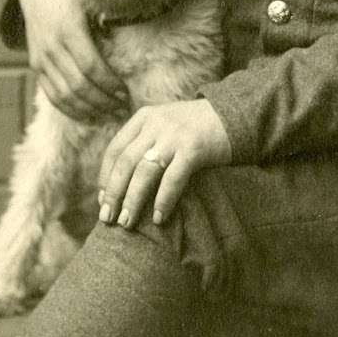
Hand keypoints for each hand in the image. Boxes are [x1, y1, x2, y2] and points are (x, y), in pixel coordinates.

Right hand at [19, 0, 128, 120]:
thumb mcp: (91, 6)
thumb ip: (106, 28)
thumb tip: (129, 56)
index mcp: (69, 30)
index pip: (90, 66)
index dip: (109, 84)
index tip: (126, 92)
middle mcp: (52, 48)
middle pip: (79, 86)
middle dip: (104, 102)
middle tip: (124, 109)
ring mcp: (41, 60)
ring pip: (65, 96)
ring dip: (90, 110)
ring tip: (111, 115)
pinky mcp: (36, 69)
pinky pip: (53, 97)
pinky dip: (72, 110)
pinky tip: (90, 116)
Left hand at [98, 100, 231, 229]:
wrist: (235, 114)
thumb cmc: (197, 128)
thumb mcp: (166, 126)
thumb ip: (145, 142)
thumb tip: (122, 181)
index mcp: (144, 117)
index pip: (115, 149)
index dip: (105, 177)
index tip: (102, 201)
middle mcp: (156, 123)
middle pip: (125, 162)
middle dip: (113, 193)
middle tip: (107, 218)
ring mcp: (175, 135)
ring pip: (144, 172)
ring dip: (132, 200)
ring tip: (127, 222)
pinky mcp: (194, 148)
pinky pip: (172, 178)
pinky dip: (163, 200)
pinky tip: (159, 218)